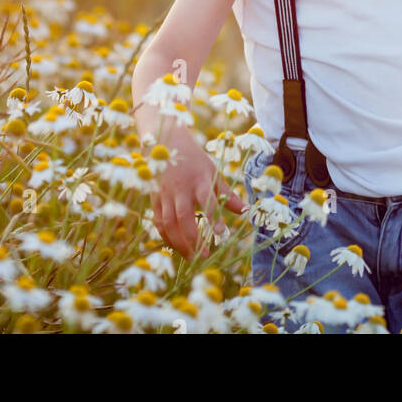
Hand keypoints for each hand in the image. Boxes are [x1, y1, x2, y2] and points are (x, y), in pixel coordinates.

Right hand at [151, 142, 248, 258]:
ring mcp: (164, 194)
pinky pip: (158, 222)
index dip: (212, 216)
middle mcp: (180, 187)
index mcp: (198, 179)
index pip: (206, 198)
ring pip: (168, 223)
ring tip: (192, 257)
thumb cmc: (195, 161)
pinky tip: (177, 247)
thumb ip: (228, 194)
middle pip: (183, 216)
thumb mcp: (214, 172)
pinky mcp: (154, 199)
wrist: (167, 143)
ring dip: (179, 243)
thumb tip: (247, 211)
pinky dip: (167, 237)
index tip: (220, 233)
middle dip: (193, 238)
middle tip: (205, 255)